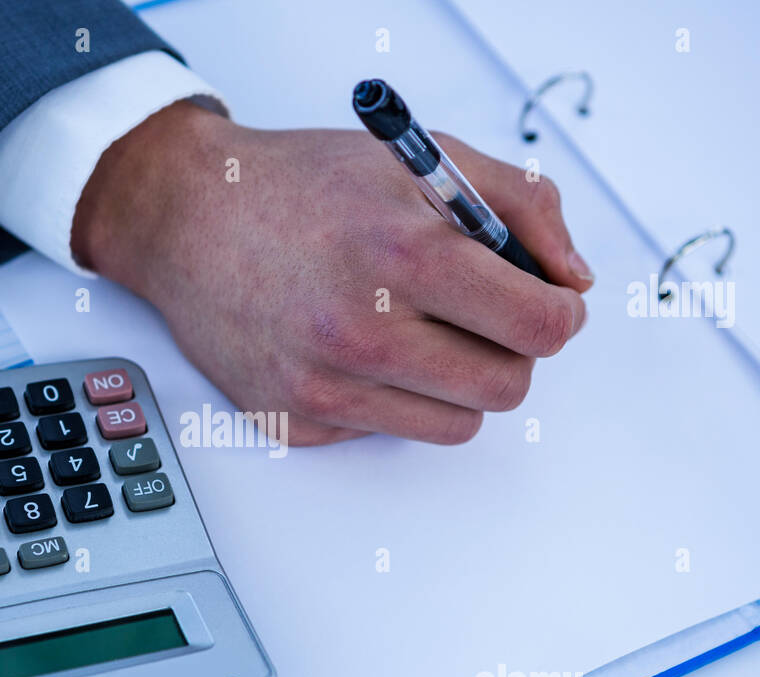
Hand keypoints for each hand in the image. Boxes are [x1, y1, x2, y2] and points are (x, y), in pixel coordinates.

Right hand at [72, 101, 593, 444]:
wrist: (187, 219)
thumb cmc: (301, 186)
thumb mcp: (424, 160)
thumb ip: (522, 207)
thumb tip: (572, 281)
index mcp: (405, 255)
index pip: (540, 329)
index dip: (558, 314)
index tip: (545, 303)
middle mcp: (362, 332)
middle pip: (506, 389)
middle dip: (509, 352)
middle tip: (477, 316)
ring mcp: (325, 387)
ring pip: (455, 425)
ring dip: (454, 383)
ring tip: (414, 330)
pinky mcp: (297, 422)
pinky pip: (387, 432)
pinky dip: (388, 397)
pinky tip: (352, 348)